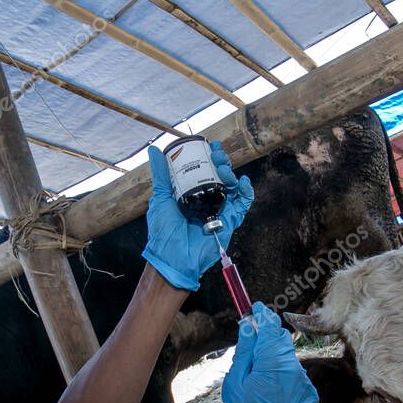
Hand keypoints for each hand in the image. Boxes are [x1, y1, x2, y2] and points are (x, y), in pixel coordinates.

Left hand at [142, 141, 253, 290]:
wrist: (173, 257)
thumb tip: (155, 150)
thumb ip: (161, 174)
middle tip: (218, 156)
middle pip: (220, 176)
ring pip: (232, 187)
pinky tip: (243, 182)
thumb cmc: (164, 231)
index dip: (209, 156)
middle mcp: (206, 200)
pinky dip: (247, 192)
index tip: (210, 145)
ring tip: (224, 169)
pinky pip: (242, 205)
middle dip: (221, 162)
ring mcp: (219, 210)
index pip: (204, 170)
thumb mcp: (161, 198)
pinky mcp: (229, 222)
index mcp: (191, 193)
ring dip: (231, 174)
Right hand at [222, 303, 318, 402]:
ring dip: (275, 361)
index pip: (270, 327)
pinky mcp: (309, 394)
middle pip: (281, 342)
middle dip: (268, 339)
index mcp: (273, 361)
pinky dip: (284, 379)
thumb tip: (249, 324)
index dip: (262, 316)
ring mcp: (304, 382)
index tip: (255, 308)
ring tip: (259, 379)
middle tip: (252, 345)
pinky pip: (296, 378)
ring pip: (288, 360)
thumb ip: (245, 350)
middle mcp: (294, 368)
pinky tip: (271, 393)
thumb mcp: (236, 381)